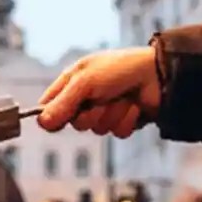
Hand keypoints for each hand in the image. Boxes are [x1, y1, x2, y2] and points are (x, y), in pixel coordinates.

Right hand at [38, 47, 159, 136]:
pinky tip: (134, 107)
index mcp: (74, 80)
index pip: (50, 103)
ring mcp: (106, 109)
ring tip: (122, 98)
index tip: (54, 120)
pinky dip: (126, 120)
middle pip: (75, 122)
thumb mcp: (86, 82)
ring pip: (97, 129)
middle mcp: (88, 96)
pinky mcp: (122, 120)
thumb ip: (63, 103)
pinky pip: (116, 132)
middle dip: (90, 114)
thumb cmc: (121, 69)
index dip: (50, 114)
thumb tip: (42, 123)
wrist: (160, 75)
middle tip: (101, 99)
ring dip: (111, 115)